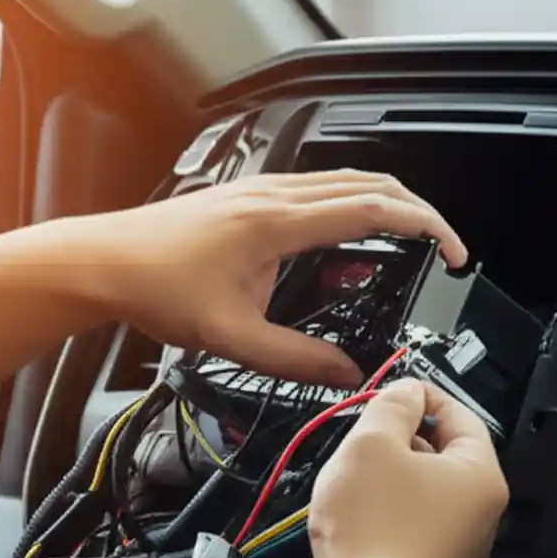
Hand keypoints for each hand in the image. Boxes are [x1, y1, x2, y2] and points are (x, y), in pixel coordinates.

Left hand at [52, 170, 466, 387]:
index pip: (372, 207)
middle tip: (443, 246)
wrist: (104, 262)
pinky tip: (347, 242)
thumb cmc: (154, 286)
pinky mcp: (250, 198)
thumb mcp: (230, 337)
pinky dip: (350, 206)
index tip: (452, 248)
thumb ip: (293, 361)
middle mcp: (274, 195)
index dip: (423, 225)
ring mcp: (261, 190)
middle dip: (417, 211)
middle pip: (369, 183)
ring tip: (408, 244)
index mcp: (277, 221)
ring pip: (344, 181)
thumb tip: (344, 376)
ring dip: (384, 205)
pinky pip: (317, 190)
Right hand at [300, 378, 507, 557]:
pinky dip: (382, 514)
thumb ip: (392, 406)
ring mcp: (455, 550)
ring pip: (420, 494)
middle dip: (401, 439)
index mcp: (480, 477)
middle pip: (442, 457)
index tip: (398, 388)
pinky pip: (406, 528)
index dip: (426, 395)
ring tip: (352, 477)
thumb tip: (406, 391)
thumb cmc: (374, 525)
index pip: (462, 417)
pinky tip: (353, 516)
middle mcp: (479, 516)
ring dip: (387, 478)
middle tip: (366, 431)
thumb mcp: (374, 442)